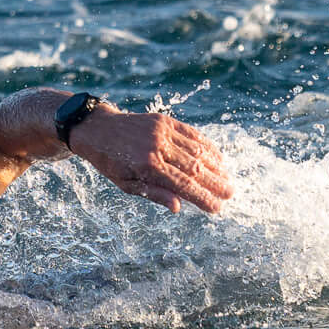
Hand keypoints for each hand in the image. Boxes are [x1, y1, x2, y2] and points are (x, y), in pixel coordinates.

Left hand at [66, 106, 232, 213]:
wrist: (98, 128)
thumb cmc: (111, 162)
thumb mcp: (126, 184)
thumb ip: (154, 194)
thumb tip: (178, 207)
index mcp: (147, 166)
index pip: (183, 186)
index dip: (203, 198)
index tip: (217, 208)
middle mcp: (157, 146)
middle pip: (195, 168)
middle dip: (215, 183)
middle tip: (230, 195)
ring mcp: (162, 131)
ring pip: (197, 150)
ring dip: (216, 166)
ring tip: (227, 179)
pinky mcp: (165, 120)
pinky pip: (192, 134)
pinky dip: (207, 146)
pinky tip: (217, 158)